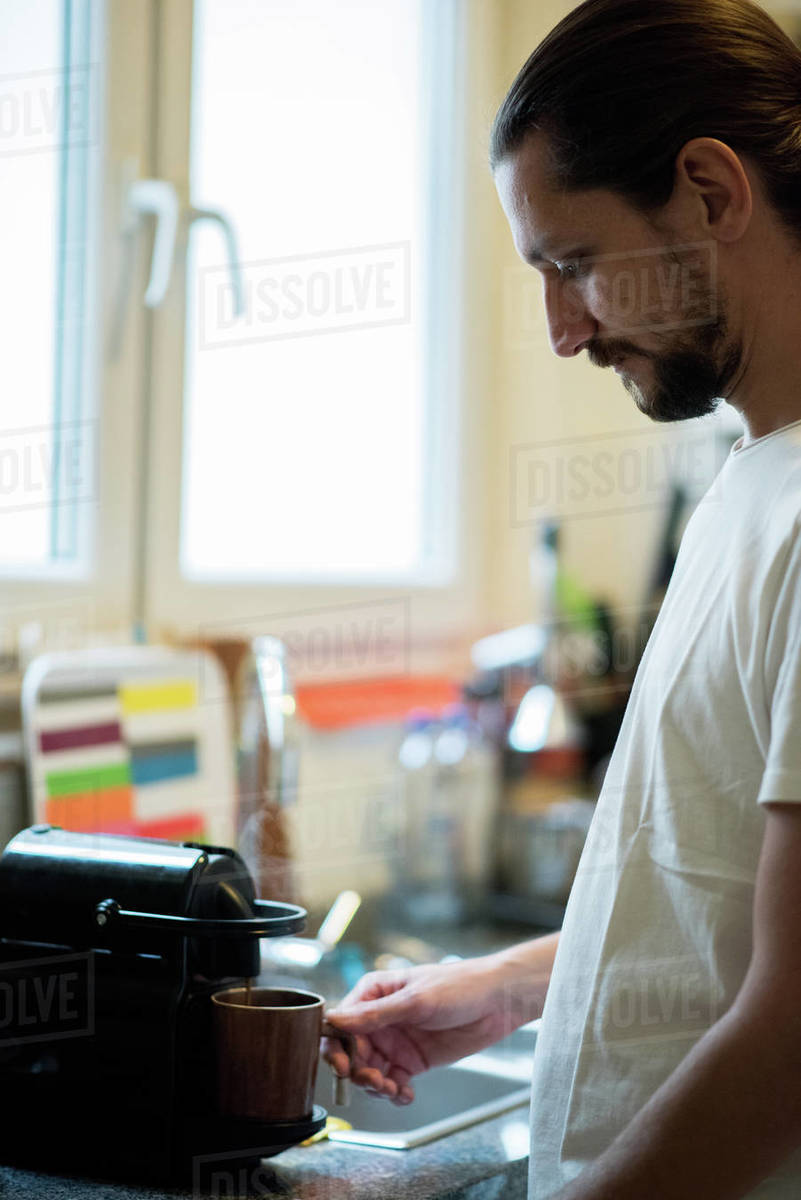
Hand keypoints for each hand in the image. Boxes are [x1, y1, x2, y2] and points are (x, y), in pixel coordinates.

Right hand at [321, 956, 513, 1105]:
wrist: (497, 1001)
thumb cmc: (458, 985)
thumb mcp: (415, 1000)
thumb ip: (375, 1014)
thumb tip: (336, 1019)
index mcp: (375, 993)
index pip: (342, 1022)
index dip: (337, 1045)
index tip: (343, 1065)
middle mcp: (381, 1018)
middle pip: (353, 1052)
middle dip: (358, 1071)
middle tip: (374, 1081)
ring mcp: (397, 1041)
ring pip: (371, 1071)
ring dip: (376, 1085)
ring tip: (392, 1090)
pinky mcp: (413, 1060)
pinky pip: (394, 1082)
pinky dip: (395, 1093)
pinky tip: (404, 1095)